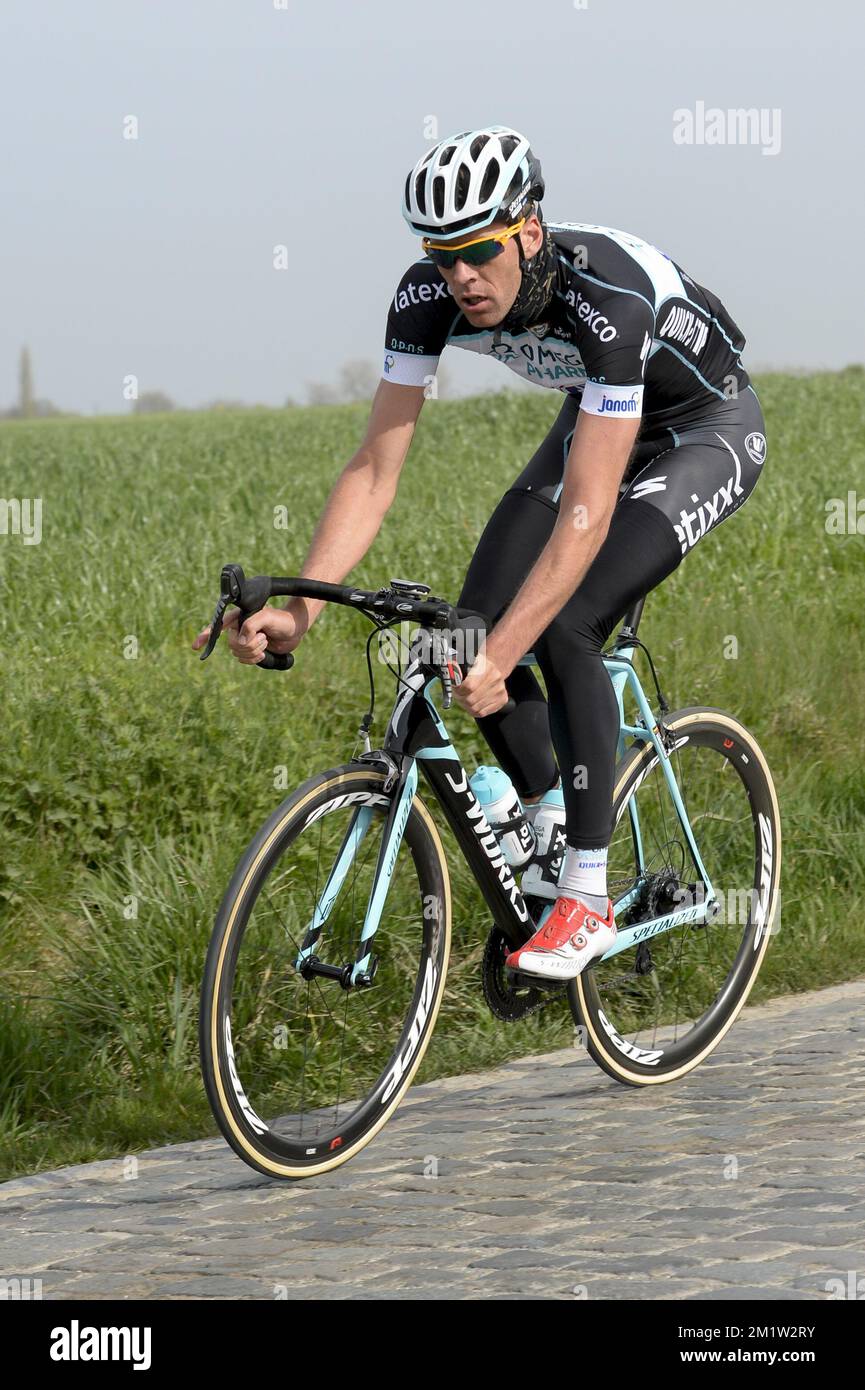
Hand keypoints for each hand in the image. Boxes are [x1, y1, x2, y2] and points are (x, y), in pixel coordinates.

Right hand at [193, 600, 309, 665]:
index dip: (205, 635)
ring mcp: (245, 640)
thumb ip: (251, 625)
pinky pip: (244, 660)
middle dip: (247, 645)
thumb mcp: (267, 617)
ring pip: (238, 653)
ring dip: (254, 651)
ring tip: (266, 641)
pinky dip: (254, 659)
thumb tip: (241, 641)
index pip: (218, 625)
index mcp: (239, 617)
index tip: (196, 646)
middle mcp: (239, 628)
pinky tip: (263, 654)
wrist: (295, 630)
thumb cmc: (282, 620)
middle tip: (262, 637)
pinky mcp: (252, 650)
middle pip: (231, 643)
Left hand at [452, 645, 511, 717]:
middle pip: (471, 699)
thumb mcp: (465, 662)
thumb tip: (450, 670)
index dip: (458, 690)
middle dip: (460, 699)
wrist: (492, 669)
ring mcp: (500, 690)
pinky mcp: (503, 699)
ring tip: (465, 697)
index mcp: (486, 666)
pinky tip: (472, 702)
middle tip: (458, 694)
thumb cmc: (474, 667)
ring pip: (475, 708)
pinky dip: (473, 710)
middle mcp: (495, 678)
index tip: (455, 688)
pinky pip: (482, 712)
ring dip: (466, 705)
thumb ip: (456, 668)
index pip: (469, 686)